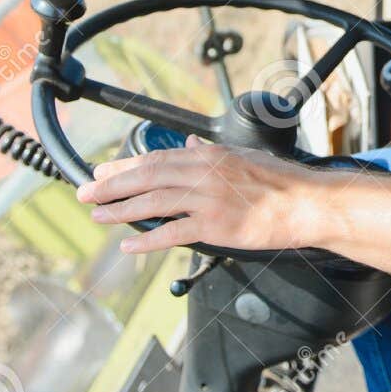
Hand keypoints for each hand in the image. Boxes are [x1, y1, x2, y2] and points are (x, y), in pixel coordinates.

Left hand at [75, 137, 328, 254]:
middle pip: (147, 178)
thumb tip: (188, 145)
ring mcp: (208, 200)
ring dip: (120, 211)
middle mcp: (203, 173)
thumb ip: (210, 152)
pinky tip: (129, 246)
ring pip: (153, 204)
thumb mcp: (243, 156)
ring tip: (98, 217)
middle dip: (111, 186)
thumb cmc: (279, 181)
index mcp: (208, 156)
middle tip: (85, 194)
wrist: (305, 203)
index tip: (101, 173)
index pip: (156, 159)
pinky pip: (173, 233)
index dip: (124, 167)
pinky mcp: (216, 226)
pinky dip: (147, 240)